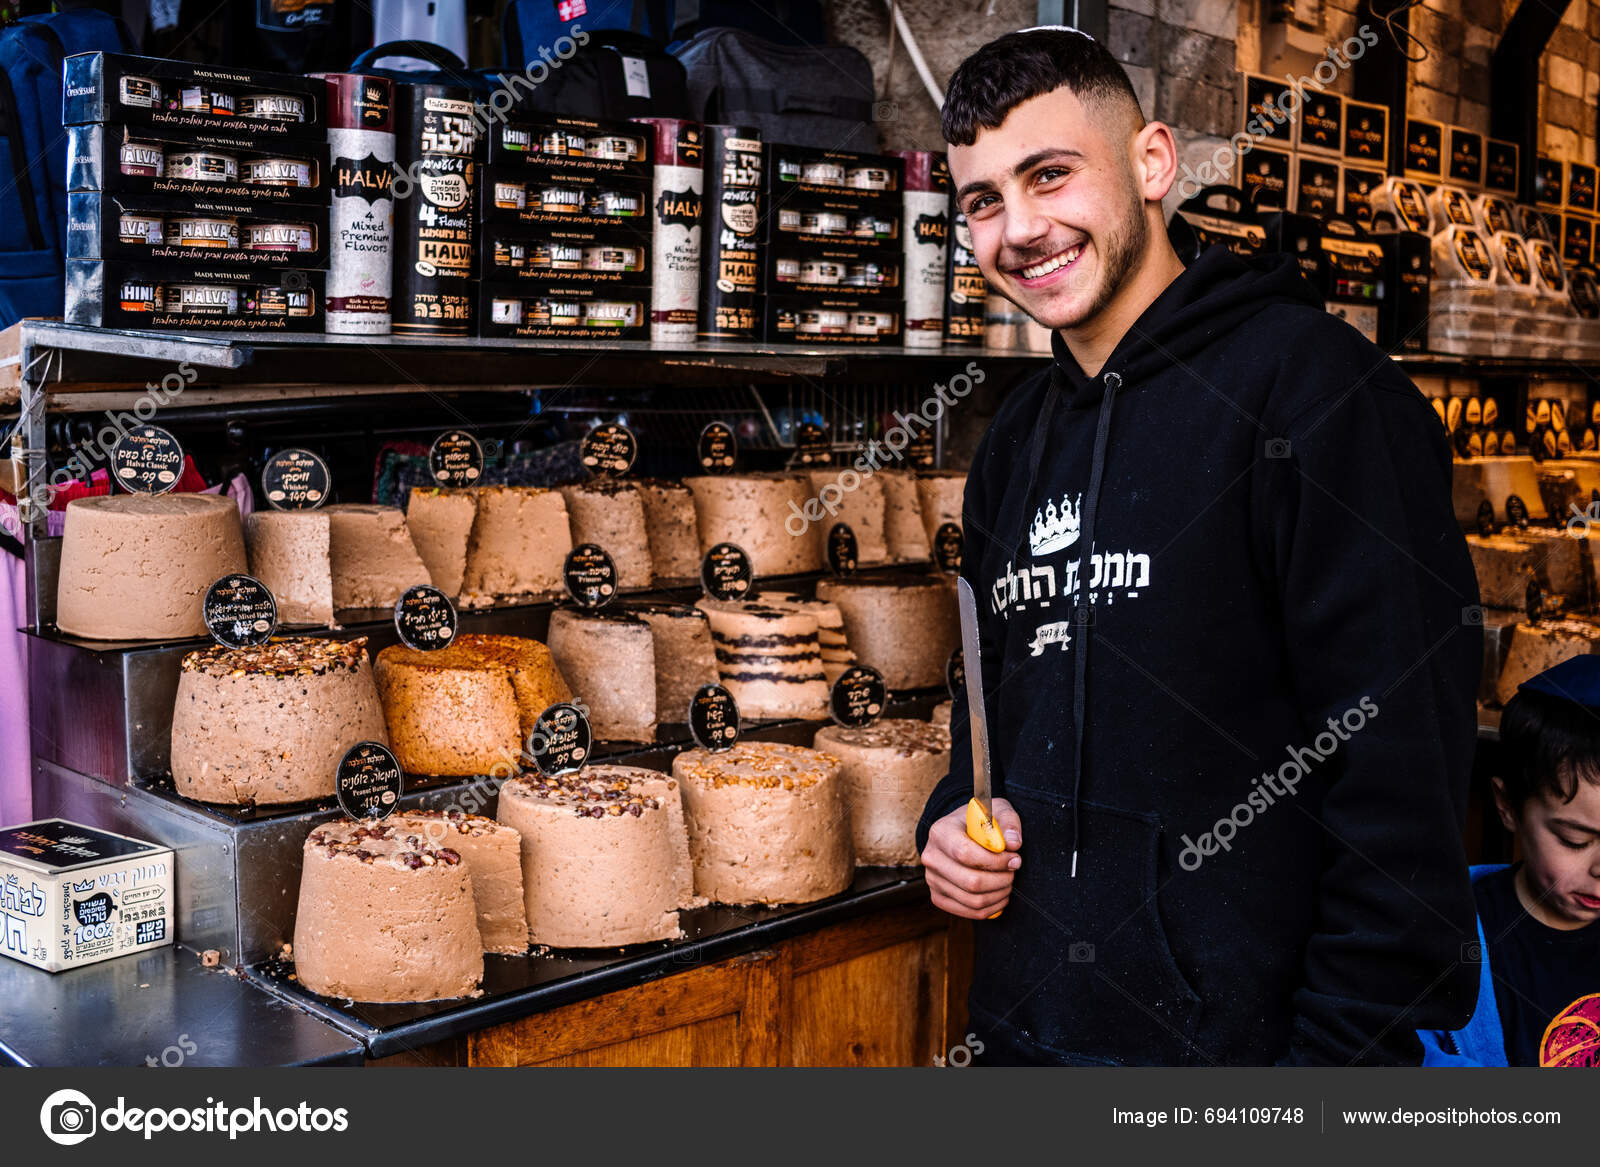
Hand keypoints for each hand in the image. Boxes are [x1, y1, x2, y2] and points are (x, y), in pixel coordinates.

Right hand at [921, 799, 1021, 918]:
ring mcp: (932, 879)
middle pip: (970, 882)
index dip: (995, 861)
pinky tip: (1001, 895)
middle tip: (1014, 871)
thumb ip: (1008, 823)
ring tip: (1009, 881)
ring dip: (999, 895)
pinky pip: (969, 912)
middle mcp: (931, 857)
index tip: (1015, 858)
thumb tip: (1013, 843)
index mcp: (940, 832)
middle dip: (1001, 880)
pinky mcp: (938, 897)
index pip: (965, 853)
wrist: (961, 832)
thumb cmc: (981, 821)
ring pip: (972, 900)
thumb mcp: (996, 811)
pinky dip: (991, 908)